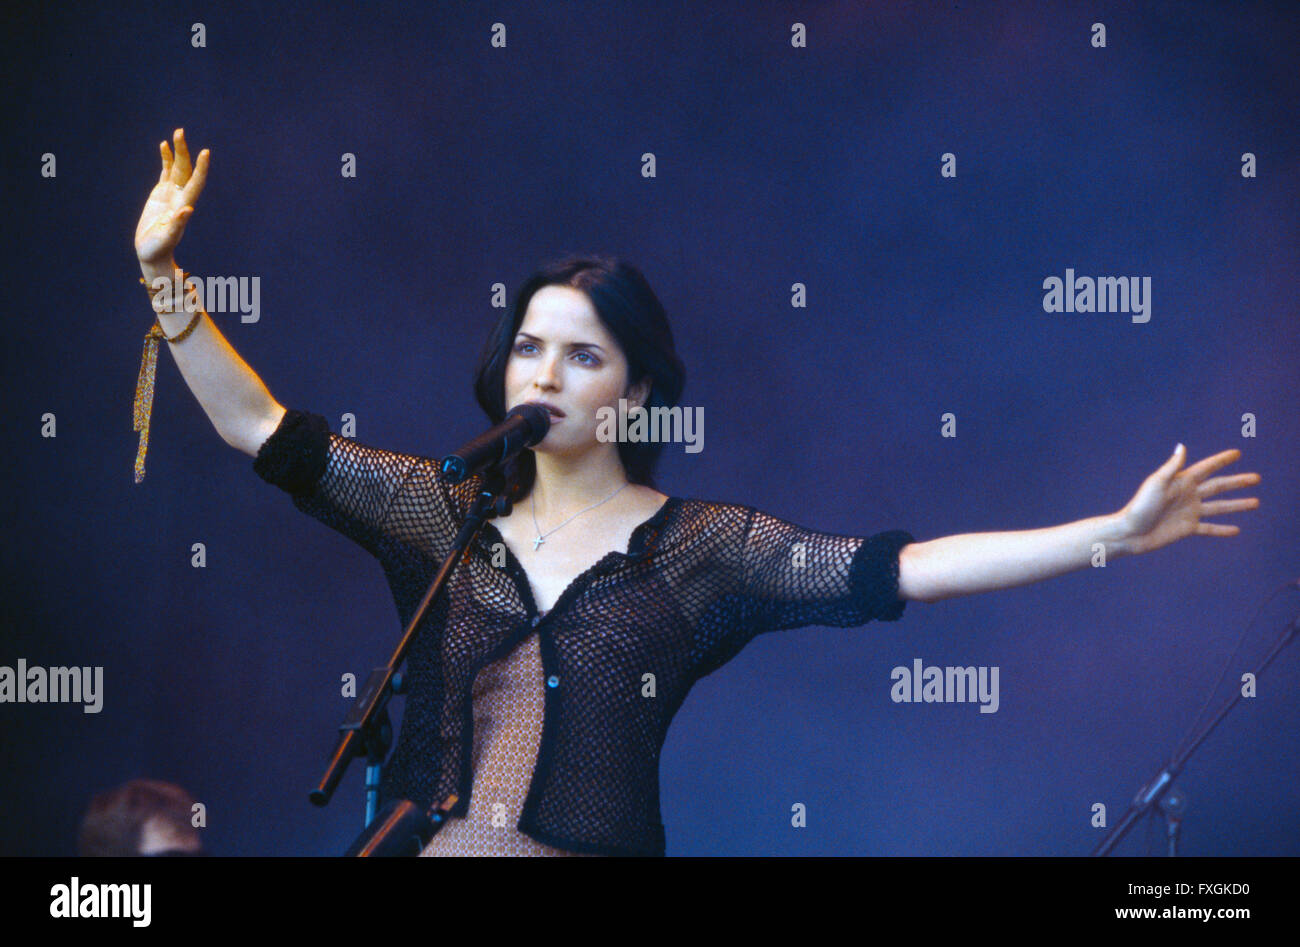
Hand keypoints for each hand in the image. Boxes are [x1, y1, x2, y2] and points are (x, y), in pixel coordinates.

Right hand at [135, 128, 209, 267]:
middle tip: (180, 131)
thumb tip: (187, 210)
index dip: (201, 168)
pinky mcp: (161, 194)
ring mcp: (171, 194)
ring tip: (177, 133)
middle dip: (184, 151)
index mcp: (183, 205)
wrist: (152, 253)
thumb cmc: (159, 248)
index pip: (195, 182)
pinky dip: (166, 159)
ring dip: (177, 151)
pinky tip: (164, 146)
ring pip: (176, 168)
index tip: (206, 152)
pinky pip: (166, 172)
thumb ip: (177, 224)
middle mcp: (180, 197)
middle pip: (185, 169)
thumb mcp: (167, 237)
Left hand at [1118, 444, 1260, 555]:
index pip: (1207, 468)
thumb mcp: (1156, 484)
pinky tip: (1236, 530)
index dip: (1222, 460)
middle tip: (1257, 478)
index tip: (1237, 453)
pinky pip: (1209, 529)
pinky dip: (1222, 530)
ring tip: (1256, 502)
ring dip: (1237, 505)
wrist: (1131, 532)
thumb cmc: (1141, 506)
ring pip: (1219, 507)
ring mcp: (1190, 512)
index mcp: (1182, 482)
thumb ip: (1172, 467)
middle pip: (1219, 486)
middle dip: (1238, 482)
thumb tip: (1182, 446)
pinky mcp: (1187, 528)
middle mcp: (1188, 495)